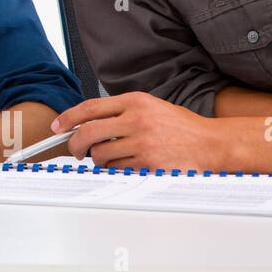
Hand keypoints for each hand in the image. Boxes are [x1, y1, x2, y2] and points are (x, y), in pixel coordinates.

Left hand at [52, 91, 221, 169]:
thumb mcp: (151, 107)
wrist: (213, 144)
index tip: (58, 127)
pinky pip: (118, 170)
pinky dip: (116, 170)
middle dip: (75, 144)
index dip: (68, 118)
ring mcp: (143, 143)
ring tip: (111, 158)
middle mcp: (137, 120)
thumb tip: (86, 124)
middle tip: (76, 150)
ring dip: (99, 160)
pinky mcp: (150, 164)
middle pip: (88, 133)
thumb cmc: (181, 128)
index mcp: (135, 101)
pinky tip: (128, 165)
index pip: (90, 108)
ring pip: (101, 155)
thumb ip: (121, 112)